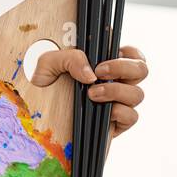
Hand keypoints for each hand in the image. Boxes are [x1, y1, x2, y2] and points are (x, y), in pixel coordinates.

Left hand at [31, 44, 147, 137]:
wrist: (34, 115)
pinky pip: (132, 116)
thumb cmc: (42, 83)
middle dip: (124, 68)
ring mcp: (118, 102)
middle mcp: (115, 81)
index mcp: (104, 62)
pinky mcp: (116, 123)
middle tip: (98, 72)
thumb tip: (90, 74)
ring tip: (91, 94)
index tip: (103, 58)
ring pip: (138, 94)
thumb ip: (69, 58)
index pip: (132, 53)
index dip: (128, 53)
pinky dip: (120, 112)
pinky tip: (102, 112)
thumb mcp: (48, 63)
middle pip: (142, 70)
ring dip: (117, 91)